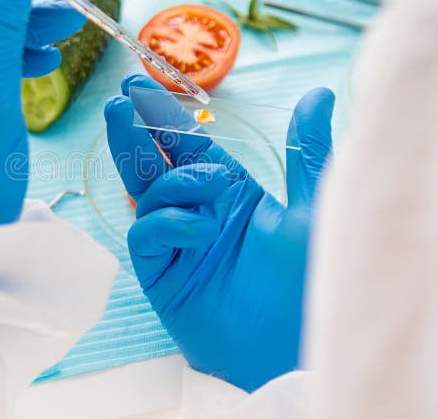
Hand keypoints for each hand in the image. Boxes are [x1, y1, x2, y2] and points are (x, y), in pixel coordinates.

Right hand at [104, 74, 333, 390]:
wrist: (289, 353)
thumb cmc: (308, 284)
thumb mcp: (315, 211)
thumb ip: (307, 152)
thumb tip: (319, 94)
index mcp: (230, 191)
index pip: (187, 144)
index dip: (163, 115)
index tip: (139, 86)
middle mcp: (197, 210)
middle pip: (153, 162)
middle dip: (134, 132)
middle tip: (118, 102)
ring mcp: (176, 241)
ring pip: (146, 193)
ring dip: (166, 178)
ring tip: (206, 183)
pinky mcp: (160, 272)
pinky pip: (147, 233)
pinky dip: (169, 222)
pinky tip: (201, 228)